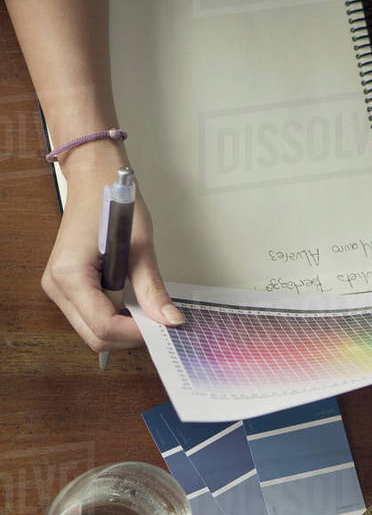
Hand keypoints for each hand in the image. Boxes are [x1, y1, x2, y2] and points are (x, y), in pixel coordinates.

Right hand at [41, 169, 183, 352]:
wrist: (94, 177)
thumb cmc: (111, 201)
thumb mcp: (139, 247)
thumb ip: (152, 289)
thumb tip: (170, 320)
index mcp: (70, 275)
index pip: (104, 325)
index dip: (136, 333)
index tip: (163, 328)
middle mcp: (57, 286)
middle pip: (95, 336)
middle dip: (129, 336)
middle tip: (159, 324)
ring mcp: (59, 288)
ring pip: (93, 330)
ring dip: (123, 328)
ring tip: (147, 311)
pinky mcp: (67, 286)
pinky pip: (91, 316)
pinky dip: (115, 317)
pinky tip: (132, 304)